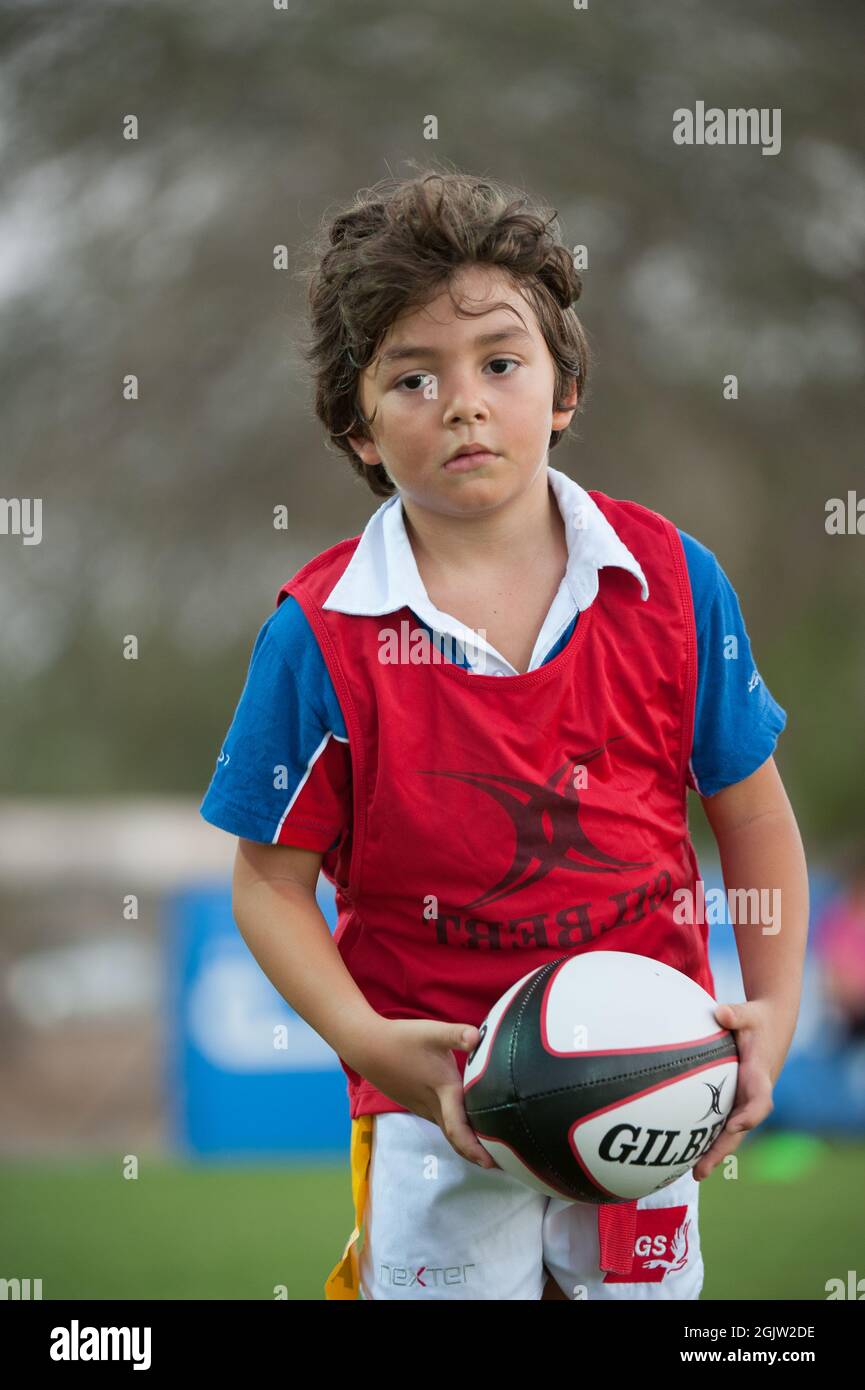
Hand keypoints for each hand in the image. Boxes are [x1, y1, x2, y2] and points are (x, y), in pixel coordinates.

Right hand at [354, 1017, 498, 1169]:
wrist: (368, 1047)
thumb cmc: (401, 1040)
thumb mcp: (431, 1032)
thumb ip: (456, 1034)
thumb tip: (478, 1036)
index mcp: (443, 1090)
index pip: (458, 1129)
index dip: (475, 1148)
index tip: (492, 1163)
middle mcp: (433, 1105)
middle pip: (455, 1138)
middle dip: (476, 1152)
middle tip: (500, 1162)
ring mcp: (422, 1106)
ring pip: (447, 1131)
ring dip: (465, 1142)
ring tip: (487, 1146)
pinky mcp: (416, 1102)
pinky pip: (439, 1121)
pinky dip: (454, 1129)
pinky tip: (463, 1122)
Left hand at [692, 1000, 776, 1181]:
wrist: (773, 1025)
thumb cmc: (756, 1019)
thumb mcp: (749, 1013)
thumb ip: (736, 1013)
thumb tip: (721, 1012)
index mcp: (760, 1076)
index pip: (760, 1102)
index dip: (749, 1116)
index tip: (734, 1126)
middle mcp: (754, 1094)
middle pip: (741, 1129)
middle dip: (723, 1150)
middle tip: (700, 1171)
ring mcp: (745, 1100)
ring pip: (732, 1132)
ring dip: (715, 1152)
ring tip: (694, 1174)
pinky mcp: (736, 1100)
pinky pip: (723, 1122)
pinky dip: (709, 1137)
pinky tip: (687, 1151)